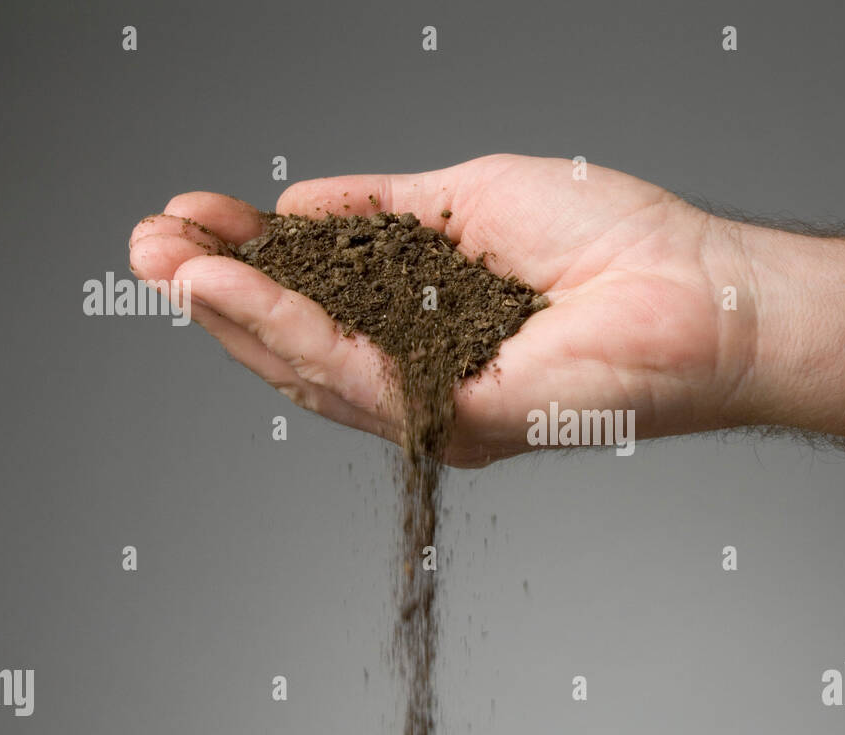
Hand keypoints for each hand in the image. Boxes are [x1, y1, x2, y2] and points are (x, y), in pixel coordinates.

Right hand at [129, 154, 760, 465]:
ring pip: (312, 370)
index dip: (250, 259)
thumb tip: (301, 202)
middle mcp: (425, 378)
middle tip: (148, 243)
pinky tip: (232, 288)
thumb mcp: (468, 204)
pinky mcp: (459, 423)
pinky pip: (358, 378)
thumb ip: (381, 211)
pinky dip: (289, 329)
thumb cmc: (612, 241)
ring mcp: (438, 409)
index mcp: (428, 327)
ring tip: (171, 263)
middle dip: (219, 292)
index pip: (320, 300)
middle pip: (299, 347)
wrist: (696, 286)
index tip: (188, 217)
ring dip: (234, 313)